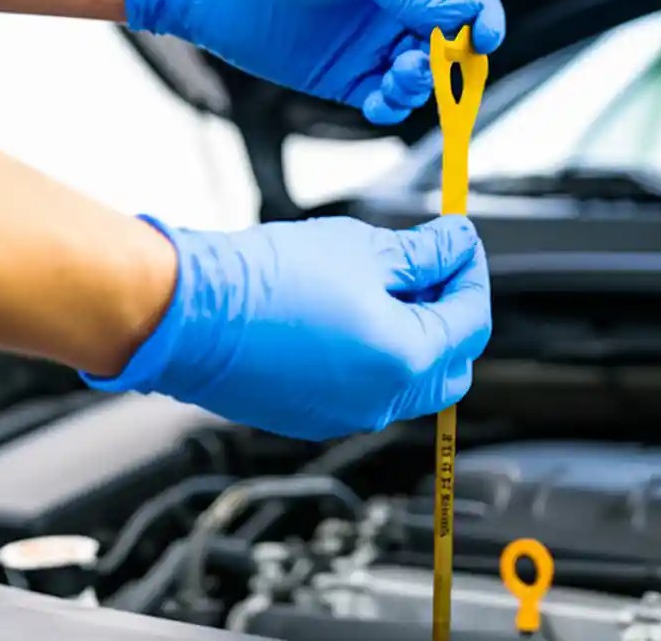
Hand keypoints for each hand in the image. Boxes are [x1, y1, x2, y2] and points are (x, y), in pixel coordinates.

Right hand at [81, 215, 491, 440]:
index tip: (459, 242)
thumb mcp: (364, 249)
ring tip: (386, 286)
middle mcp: (384, 400)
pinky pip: (366, 391)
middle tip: (431, 268)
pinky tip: (349, 315)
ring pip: (410, 382)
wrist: (189, 315)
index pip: (472, 320)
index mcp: (408, 359)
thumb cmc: (268, 280)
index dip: (471, 273)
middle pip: (452, 364)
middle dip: (452, 315)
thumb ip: (425, 253)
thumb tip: (458, 245)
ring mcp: (348, 415)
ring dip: (414, 337)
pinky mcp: (313, 418)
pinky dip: (375, 357)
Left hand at [125, 0, 504, 124]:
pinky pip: (385, 101)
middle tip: (422, 63)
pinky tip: (377, 102)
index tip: (481, 41)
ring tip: (394, 79)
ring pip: (421, 78)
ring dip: (419, 86)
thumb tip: (457, 16)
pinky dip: (390, 107)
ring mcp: (373, 45)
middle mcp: (397, 7)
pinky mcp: (346, 77)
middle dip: (448, 60)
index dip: (481, 19)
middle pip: (451, 45)